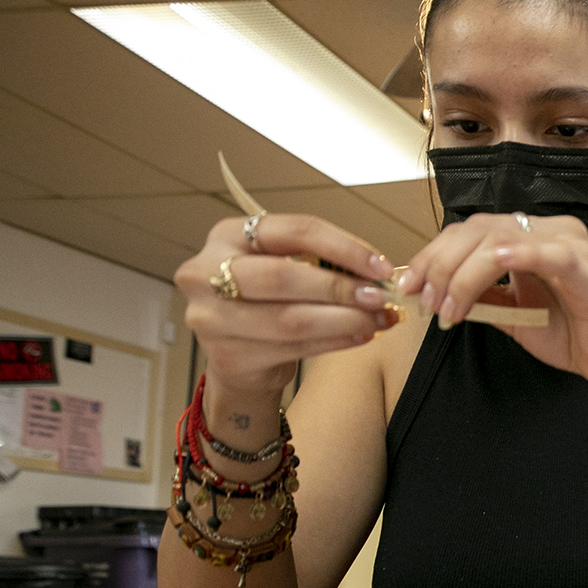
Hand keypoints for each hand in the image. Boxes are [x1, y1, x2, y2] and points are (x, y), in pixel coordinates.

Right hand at [176, 214, 396, 396]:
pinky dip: (334, 342)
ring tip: (376, 320)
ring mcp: (212, 317)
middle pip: (284, 276)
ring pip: (291, 319)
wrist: (238, 357)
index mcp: (227, 235)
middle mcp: (207, 272)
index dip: (344, 247)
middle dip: (340, 288)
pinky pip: (293, 348)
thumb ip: (319, 263)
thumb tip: (377, 273)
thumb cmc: (267, 302)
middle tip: (379, 297)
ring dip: (345, 320)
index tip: (380, 266)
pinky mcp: (228, 356)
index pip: (294, 231)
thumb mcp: (282, 266)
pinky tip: (359, 336)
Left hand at [397, 212, 587, 393]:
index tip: (409, 286)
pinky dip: (520, 256)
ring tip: (449, 308)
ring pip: (503, 239)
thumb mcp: (509, 314)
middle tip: (425, 301)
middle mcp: (551, 231)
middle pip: (480, 229)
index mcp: (532, 236)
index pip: (472, 231)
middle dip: (442, 264)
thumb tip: (431, 290)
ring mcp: (570, 245)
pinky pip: (549, 253)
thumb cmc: (567, 336)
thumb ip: (478, 297)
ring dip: (466, 273)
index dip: (434, 254)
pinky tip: (495, 264)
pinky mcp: (586, 268)